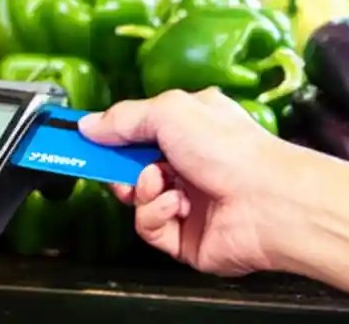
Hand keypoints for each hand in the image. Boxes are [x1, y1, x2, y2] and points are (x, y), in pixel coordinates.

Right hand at [78, 88, 291, 276]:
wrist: (269, 202)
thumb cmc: (231, 149)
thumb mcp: (169, 112)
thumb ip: (123, 118)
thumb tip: (89, 125)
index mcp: (188, 127)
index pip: (136, 129)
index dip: (109, 134)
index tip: (79, 138)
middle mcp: (188, 163)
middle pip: (129, 166)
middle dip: (119, 166)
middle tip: (117, 165)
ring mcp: (187, 202)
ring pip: (135, 199)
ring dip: (141, 189)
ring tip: (161, 182)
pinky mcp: (184, 237)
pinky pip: (148, 228)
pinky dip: (156, 214)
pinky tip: (177, 204)